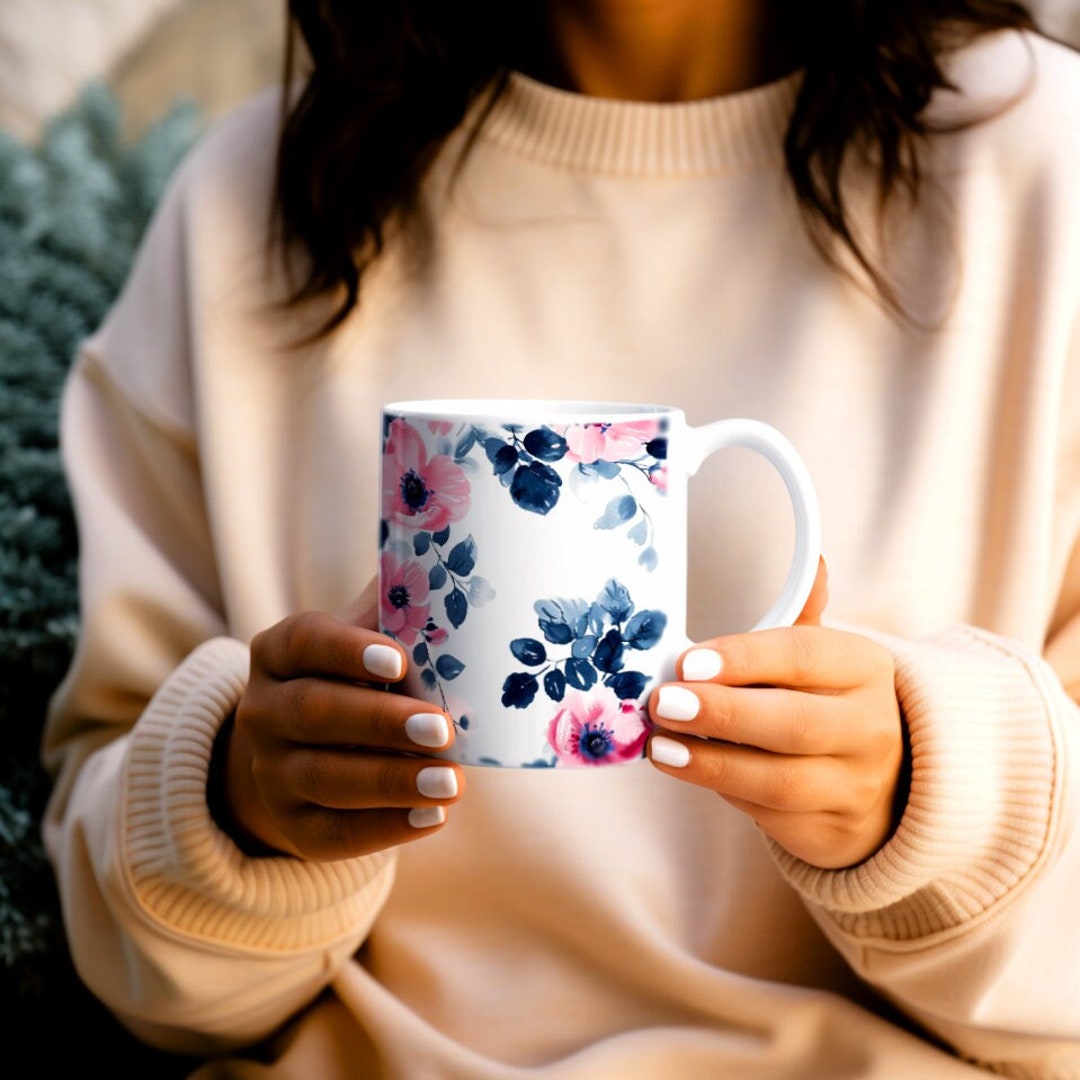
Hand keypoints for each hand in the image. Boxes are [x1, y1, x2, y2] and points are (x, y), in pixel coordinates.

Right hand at [215, 580, 463, 860]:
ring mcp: (270, 771)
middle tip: (441, 728)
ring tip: (452, 783)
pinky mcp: (292, 826)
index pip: (305, 642)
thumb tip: (462, 547)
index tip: (400, 660)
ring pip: (324, 777)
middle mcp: (263, 709)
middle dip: (380, 723)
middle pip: (315, 713)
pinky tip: (432, 818)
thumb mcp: (366, 636)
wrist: (301, 755)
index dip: (349, 651)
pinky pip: (333, 833)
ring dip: (391, 781)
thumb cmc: (356, 678)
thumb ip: (398, 602)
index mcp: (280, 652)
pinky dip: (385, 827)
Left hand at [647, 558, 906, 868]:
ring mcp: (855, 785)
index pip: (803, 655)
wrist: (884, 783)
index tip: (686, 663)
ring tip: (661, 745)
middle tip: (664, 703)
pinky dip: (725, 790)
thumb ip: (802, 616)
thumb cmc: (828, 704)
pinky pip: (770, 814)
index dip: (743, 658)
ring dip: (711, 762)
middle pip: (793, 722)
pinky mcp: (832, 832)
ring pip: (781, 779)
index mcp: (863, 667)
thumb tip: (814, 561)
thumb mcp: (821, 657)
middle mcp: (869, 727)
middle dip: (721, 713)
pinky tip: (689, 769)